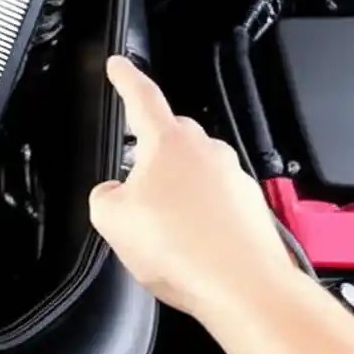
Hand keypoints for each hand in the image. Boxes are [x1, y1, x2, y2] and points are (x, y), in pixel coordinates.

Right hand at [89, 56, 293, 317]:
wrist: (243, 288)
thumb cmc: (182, 250)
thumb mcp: (111, 221)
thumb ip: (103, 197)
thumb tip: (113, 195)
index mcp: (168, 143)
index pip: (142, 96)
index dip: (125, 78)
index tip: (119, 65)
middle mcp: (206, 152)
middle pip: (171, 136)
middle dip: (150, 151)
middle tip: (133, 179)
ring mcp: (233, 178)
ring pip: (195, 171)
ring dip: (176, 190)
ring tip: (161, 230)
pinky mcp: (250, 207)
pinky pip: (216, 200)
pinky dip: (200, 215)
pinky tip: (189, 245)